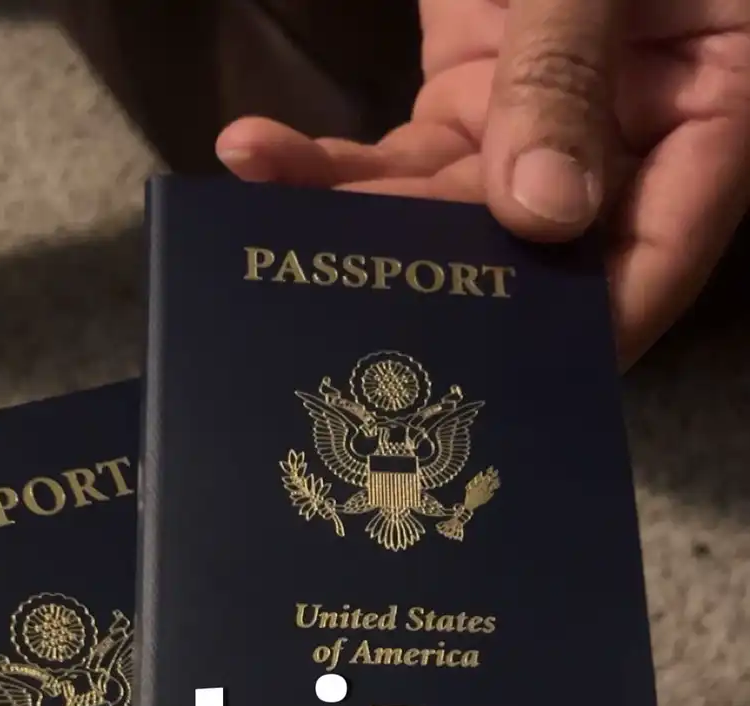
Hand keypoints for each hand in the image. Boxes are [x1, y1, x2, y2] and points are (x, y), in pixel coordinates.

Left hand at [217, 0, 749, 367]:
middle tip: (344, 313)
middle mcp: (630, 145)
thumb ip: (569, 72)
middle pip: (533, 253)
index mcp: (713, 121)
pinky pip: (405, 155)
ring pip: (451, 213)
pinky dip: (332, 160)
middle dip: (437, 281)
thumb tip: (539, 214)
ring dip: (359, 223)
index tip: (496, 375)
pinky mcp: (473, 97)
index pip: (651, 262)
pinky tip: (259, 157)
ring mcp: (545, 126)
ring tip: (273, 228)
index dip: (579, 333)